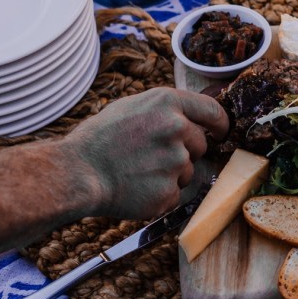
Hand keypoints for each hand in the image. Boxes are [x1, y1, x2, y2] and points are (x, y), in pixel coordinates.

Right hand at [62, 88, 228, 220]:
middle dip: (183, 152)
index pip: (213, 110)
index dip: (220, 124)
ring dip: (170, 175)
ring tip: (137, 171)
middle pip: (200, 145)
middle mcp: (177, 129)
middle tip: (151, 156)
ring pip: (187, 171)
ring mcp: (175, 162)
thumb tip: (190, 118)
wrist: (76, 173)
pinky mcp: (168, 192)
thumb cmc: (99, 139)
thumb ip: (165, 110)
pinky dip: (159, 195)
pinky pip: (174, 194)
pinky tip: (136, 188)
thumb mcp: (131, 107)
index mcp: (167, 103)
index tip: (220, 132)